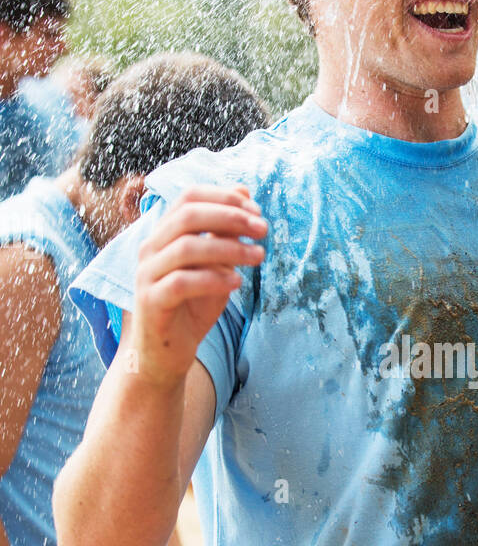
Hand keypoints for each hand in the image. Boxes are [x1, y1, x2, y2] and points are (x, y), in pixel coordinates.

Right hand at [132, 184, 267, 386]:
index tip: (256, 211)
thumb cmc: (192, 306)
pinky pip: (182, 282)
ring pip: (186, 248)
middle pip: (187, 216)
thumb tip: (245, 191)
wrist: (166, 354)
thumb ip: (225, 232)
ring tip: (258, 256)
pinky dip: (213, 278)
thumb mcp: (215, 265)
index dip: (224, 197)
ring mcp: (147, 275)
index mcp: (164, 234)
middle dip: (230, 218)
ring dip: (229, 248)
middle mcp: (150, 248)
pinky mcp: (151, 302)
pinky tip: (237, 282)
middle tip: (262, 230)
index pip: (189, 196)